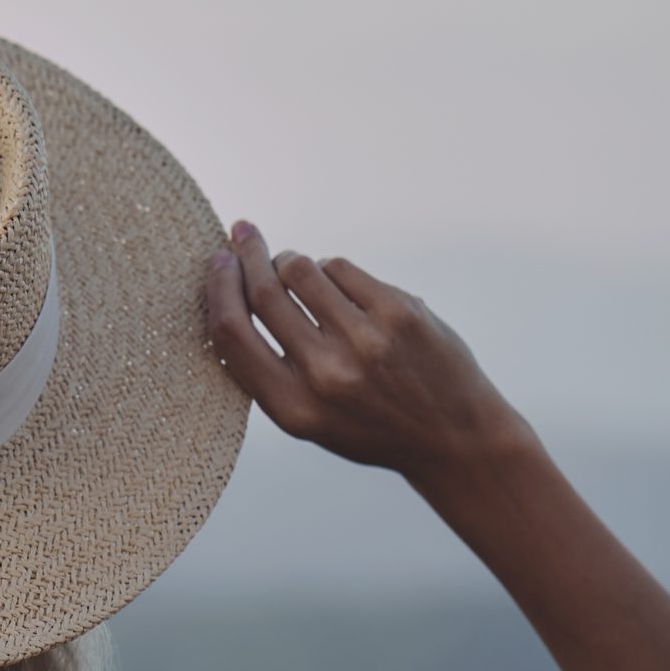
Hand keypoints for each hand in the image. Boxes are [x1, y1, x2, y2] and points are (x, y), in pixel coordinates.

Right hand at [202, 218, 538, 487]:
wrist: (452, 436)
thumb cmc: (369, 424)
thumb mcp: (308, 419)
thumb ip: (269, 371)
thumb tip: (233, 294)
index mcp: (292, 407)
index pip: (233, 334)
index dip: (218, 289)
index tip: (217, 263)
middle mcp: (325, 374)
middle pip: (265, 294)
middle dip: (248, 256)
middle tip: (242, 234)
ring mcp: (365, 340)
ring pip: (302, 270)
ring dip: (288, 260)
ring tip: (291, 267)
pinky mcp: (399, 312)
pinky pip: (342, 269)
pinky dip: (330, 270)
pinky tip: (336, 285)